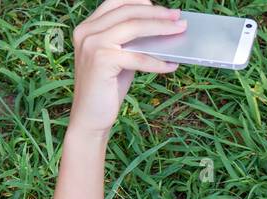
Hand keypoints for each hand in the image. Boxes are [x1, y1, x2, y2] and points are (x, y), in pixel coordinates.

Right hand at [69, 0, 183, 133]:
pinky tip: (171, 65)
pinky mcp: (101, 61)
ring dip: (161, 28)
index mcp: (88, 26)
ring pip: (134, 27)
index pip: (118, 2)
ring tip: (179, 31)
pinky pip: (137, 57)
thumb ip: (132, 41)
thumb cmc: (107, 88)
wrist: (90, 118)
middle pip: (128, 11)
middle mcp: (86, 31)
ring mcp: (92, 44)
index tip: (166, 10)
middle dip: (157, 13)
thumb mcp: (119, 58)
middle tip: (178, 17)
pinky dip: (157, 61)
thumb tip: (162, 30)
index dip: (143, 2)